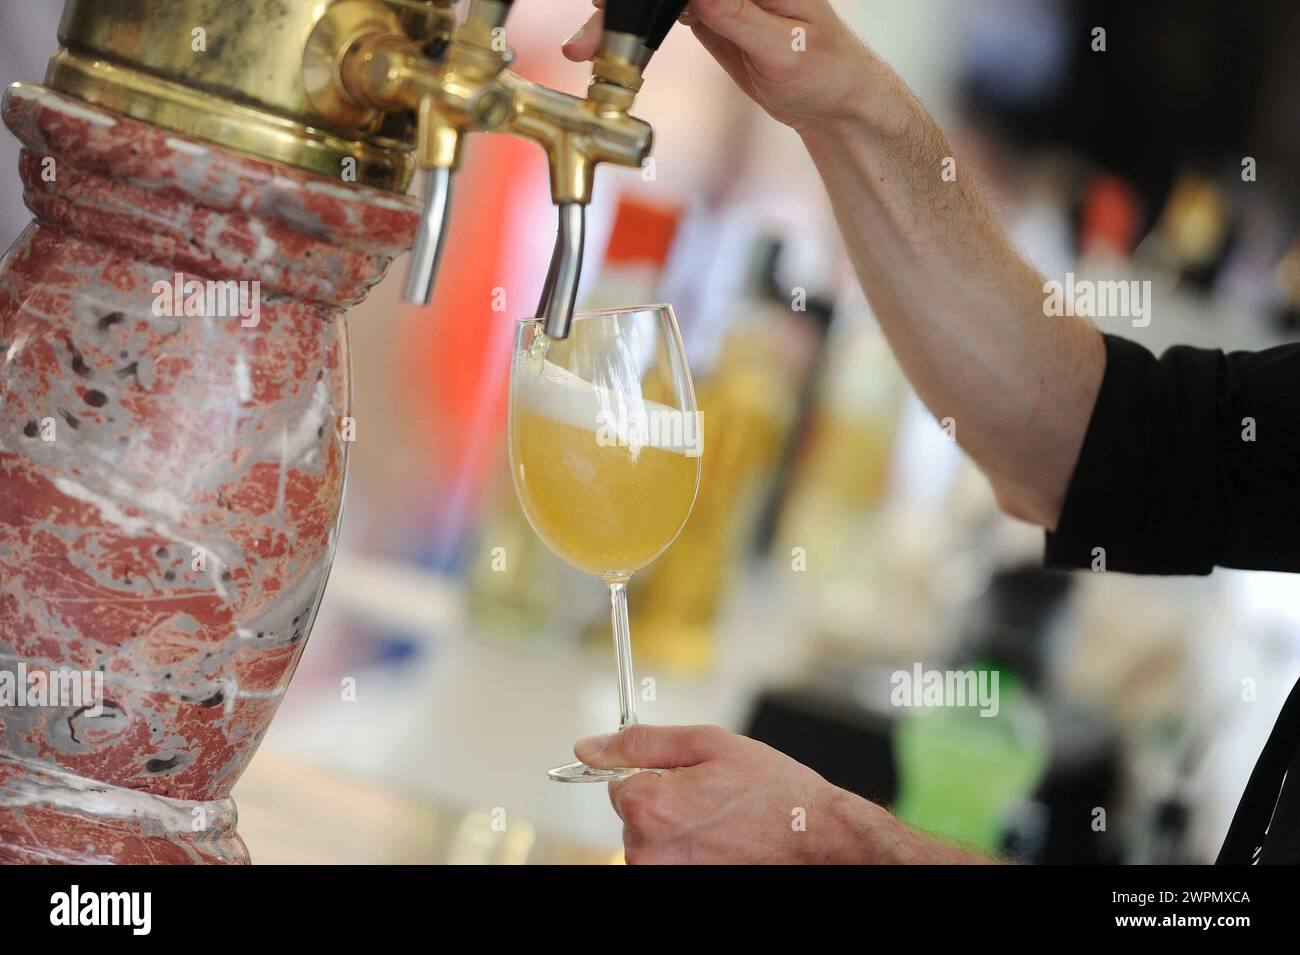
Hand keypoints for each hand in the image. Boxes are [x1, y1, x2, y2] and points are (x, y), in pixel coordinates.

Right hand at [561, 0, 874, 133]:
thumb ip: (738, 15)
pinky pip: (662, 13)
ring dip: (621, 16)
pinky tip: (605, 42)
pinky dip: (634, 30)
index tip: (616, 0)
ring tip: (586, 42)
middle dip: (627, 4)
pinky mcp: (707, 12)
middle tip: (592, 13)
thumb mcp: (784, 48)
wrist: (831, 99)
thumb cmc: (825, 70)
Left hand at [575, 724, 985, 863]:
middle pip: (633, 813)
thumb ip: (641, 741)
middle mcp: (646, 848)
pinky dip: (692, 849)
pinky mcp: (684, 886)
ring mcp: (664, 875)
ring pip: (651, 839)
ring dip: (679, 826)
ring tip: (724, 819)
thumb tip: (587, 747)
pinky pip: (671, 860)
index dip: (655, 771)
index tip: (690, 775)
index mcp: (647, 804)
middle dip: (666, 799)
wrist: (816, 838)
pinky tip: (724, 841)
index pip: (617, 781)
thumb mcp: (708, 743)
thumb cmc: (772, 790)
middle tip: (714, 796)